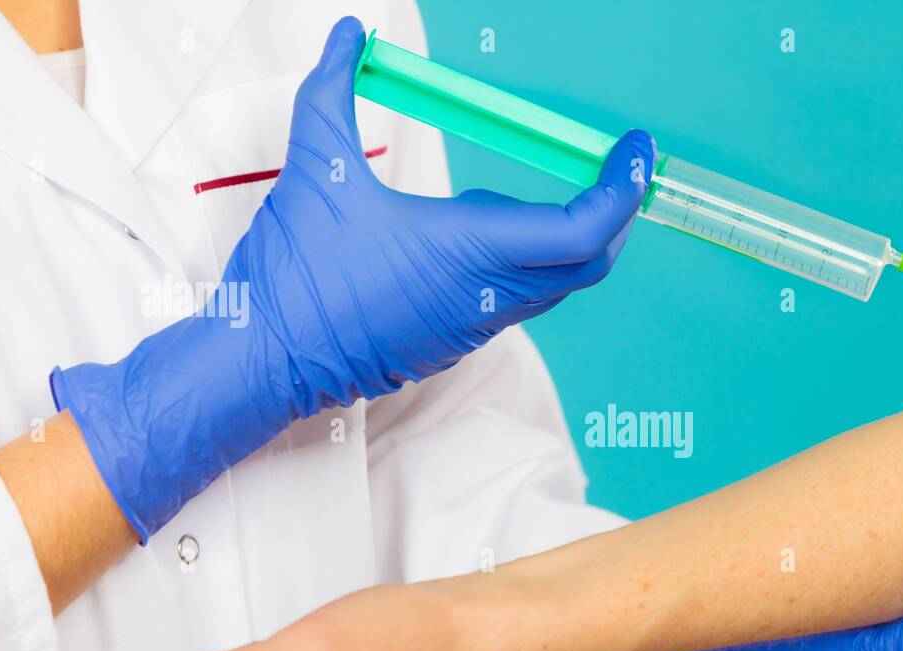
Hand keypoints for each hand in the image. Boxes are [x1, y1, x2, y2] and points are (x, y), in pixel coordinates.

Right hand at [51, 16, 652, 540]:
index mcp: (469, 252)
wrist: (266, 361)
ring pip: (556, 284)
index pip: (582, 230)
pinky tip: (496, 223)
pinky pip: (520, 298)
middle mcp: (486, 297)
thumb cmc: (296, 277)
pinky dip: (534, 260)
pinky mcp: (455, 340)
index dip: (622, 191)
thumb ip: (333, 91)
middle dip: (616, 213)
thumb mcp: (316, 169)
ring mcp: (473, 326)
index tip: (636, 151)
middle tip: (618, 166)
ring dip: (573, 238)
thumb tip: (346, 36)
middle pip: (588, 262)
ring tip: (563, 185)